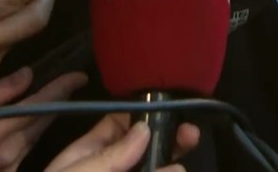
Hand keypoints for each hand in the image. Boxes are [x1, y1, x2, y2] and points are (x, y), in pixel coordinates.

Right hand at [0, 67, 84, 171]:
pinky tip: (18, 127)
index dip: (62, 89)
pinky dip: (27, 136)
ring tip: (39, 102)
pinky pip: (26, 150)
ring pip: (36, 136)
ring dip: (40, 119)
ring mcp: (10, 165)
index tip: (79, 76)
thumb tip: (28, 75)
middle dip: (55, 102)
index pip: (42, 104)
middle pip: (44, 121)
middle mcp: (9, 150)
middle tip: (63, 84)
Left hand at [45, 115, 199, 171]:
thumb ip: (108, 157)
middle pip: (142, 151)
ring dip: (169, 167)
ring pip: (152, 171)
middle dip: (167, 141)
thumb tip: (143, 129)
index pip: (116, 128)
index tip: (167, 111)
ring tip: (179, 168)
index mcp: (86, 158)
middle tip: (191, 135)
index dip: (141, 117)